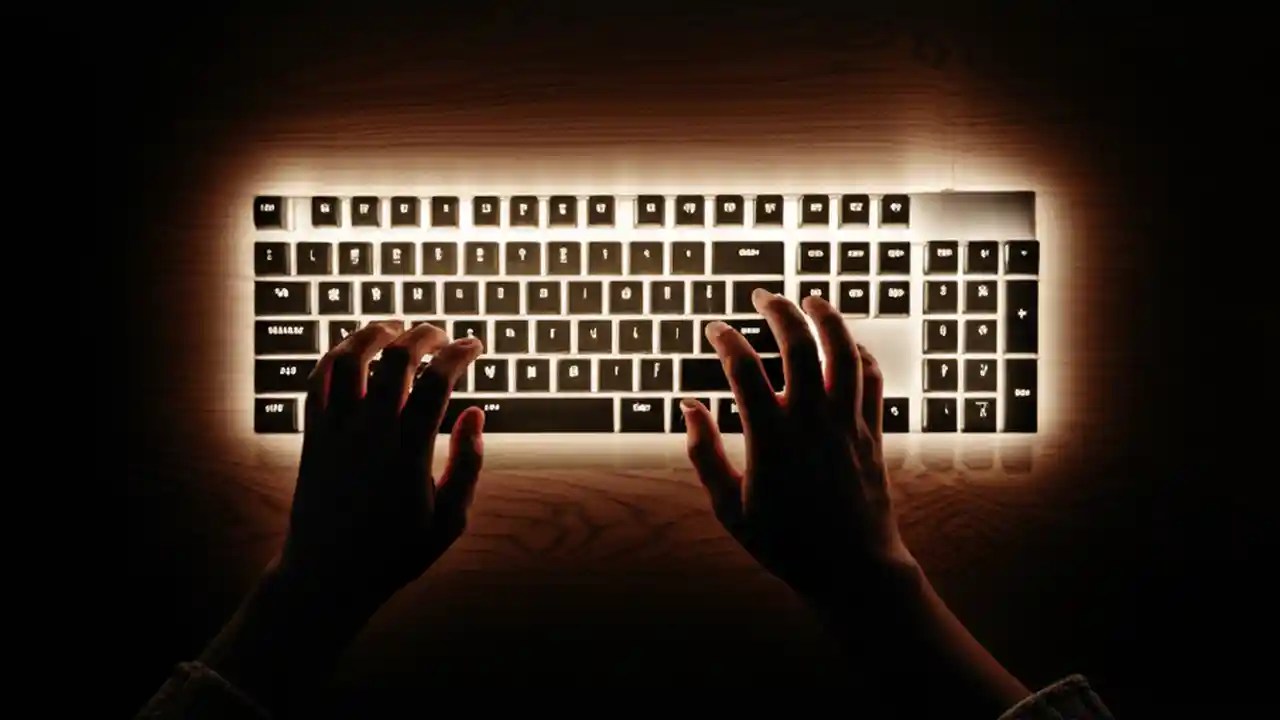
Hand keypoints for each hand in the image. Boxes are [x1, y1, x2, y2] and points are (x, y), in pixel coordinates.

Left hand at [284, 320, 484, 603]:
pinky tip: (353, 352)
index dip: (459, 355)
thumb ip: (468, 464)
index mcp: (408, 455)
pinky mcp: (312, 436)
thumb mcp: (449, 520)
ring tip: (394, 329)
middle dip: (422, 335)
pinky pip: (319, 381)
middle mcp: (369, 435)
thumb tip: (475, 413)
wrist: (326, 577)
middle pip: (394, 360)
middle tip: (440, 334)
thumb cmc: (394, 553)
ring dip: (373, 334)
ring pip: (348, 360)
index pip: (436, 384)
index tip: (474, 346)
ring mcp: (335, 432)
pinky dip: (337, 355)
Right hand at [683, 291, 1028, 715]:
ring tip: (811, 300)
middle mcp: (811, 421)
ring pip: (843, 353)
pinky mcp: (871, 434)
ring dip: (827, 319)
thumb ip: (703, 454)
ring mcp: (846, 424)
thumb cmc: (785, 544)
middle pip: (798, 344)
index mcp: (771, 437)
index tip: (714, 329)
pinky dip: (858, 355)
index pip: (744, 367)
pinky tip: (846, 345)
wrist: (853, 571)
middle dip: (778, 311)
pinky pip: (871, 380)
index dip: (725, 339)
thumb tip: (688, 406)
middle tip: (762, 297)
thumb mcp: (729, 507)